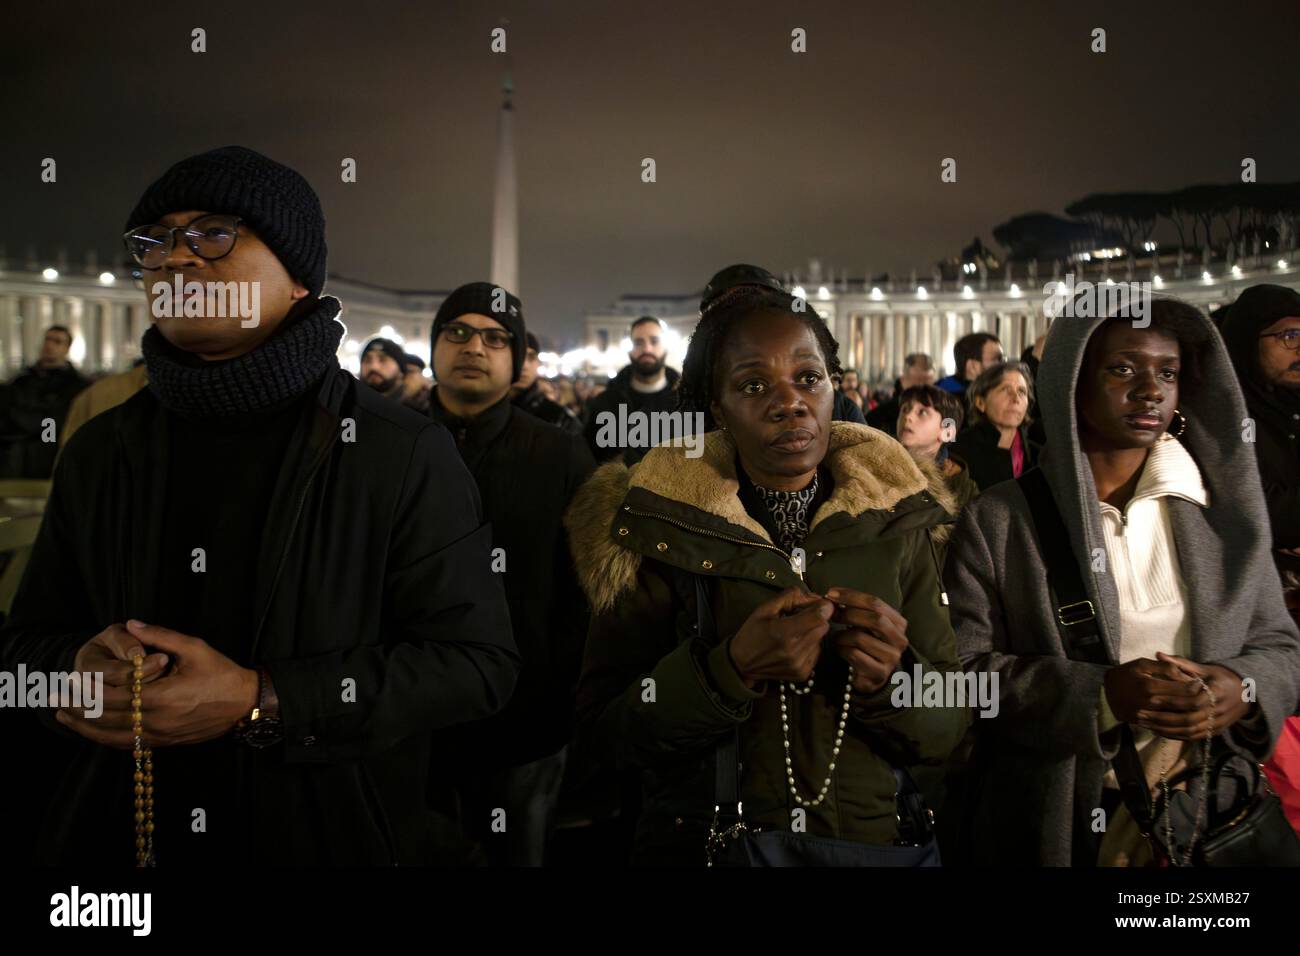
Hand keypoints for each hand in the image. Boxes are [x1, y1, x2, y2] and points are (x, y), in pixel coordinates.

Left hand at [57, 620, 257, 748]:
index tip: (69, 679)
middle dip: (78, 706)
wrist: (243, 705)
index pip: (116, 695)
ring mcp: (159, 735)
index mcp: (164, 696)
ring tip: (62, 714)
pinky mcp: (162, 743)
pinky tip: (89, 730)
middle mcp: (158, 720)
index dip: (89, 689)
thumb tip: (132, 625)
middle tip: (54, 695)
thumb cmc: (221, 673)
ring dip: (84, 726)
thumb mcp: (195, 648)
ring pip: (112, 734)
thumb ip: (162, 636)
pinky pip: (126, 745)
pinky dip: (103, 738)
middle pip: (107, 716)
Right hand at [728, 588, 832, 685]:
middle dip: (817, 618)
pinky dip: (809, 646)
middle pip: (823, 627)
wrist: (741, 664)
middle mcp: (794, 651)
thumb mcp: (765, 608)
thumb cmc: (752, 633)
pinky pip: (816, 653)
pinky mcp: (802, 674)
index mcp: (783, 632)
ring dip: (812, 633)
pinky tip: (795, 645)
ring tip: (795, 633)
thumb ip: (790, 596)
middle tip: (802, 617)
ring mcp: (799, 665)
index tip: (817, 605)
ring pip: (821, 640)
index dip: (821, 608)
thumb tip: (814, 597)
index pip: (820, 617)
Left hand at [825, 587, 908, 692]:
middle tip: (831, 614)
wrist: (870, 676)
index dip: (852, 596)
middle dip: (848, 614)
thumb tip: (831, 595)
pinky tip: (840, 650)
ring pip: (860, 638)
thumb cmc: (865, 644)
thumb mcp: (864, 624)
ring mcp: (892, 657)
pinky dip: (842, 650)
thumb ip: (854, 608)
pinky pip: (854, 655)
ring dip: (841, 635)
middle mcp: (900, 639)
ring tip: (836, 638)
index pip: (876, 602)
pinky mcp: (879, 672)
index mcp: (898, 622)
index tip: (831, 593)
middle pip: (875, 618)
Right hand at [1103, 656, 1197, 725]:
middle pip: (1183, 704)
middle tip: (1204, 694)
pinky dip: (1179, 721)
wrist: (1104, 693)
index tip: (1201, 682)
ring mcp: (1148, 715)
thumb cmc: (1125, 674)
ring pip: (1178, 716)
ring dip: (1190, 711)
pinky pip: (1168, 725)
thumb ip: (1164, 667)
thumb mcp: (1141, 664)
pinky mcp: (1146, 723)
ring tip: (1196, 704)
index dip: (1195, 685)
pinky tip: (1183, 714)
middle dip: (1197, 699)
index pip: (1183, 688)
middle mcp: (1150, 702)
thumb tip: (1185, 675)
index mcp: (1150, 686)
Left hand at [1134, 653, 1252, 739]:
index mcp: (1217, 693)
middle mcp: (1219, 711)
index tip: (1152, 698)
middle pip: (1188, 720)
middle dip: (1162, 718)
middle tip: (1140, 714)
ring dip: (1165, 729)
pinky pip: (1192, 737)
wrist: (1248, 694)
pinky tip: (1157, 731)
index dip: (1172, 701)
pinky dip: (1174, 736)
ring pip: (1189, 731)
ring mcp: (1217, 724)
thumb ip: (1182, 664)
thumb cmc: (1223, 678)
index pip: (1192, 701)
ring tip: (1144, 724)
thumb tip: (1158, 654)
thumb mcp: (1206, 668)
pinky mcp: (1214, 732)